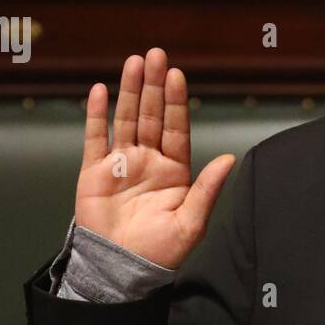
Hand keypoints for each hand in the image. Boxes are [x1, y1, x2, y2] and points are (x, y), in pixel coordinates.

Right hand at [74, 48, 234, 269]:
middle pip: (152, 115)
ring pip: (126, 119)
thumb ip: (208, 189)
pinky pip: (94, 137)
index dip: (177, 102)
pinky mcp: (94, 172)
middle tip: (157, 54)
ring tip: (134, 62)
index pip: (177, 128)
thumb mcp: (190, 223)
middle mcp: (148, 161)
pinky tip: (98, 91)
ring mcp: (121, 164)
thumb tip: (229, 158)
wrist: (120, 270)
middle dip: (155, 85)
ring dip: (130, 91)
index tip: (177, 76)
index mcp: (174, 170)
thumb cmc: (159, 251)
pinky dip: (95, 114)